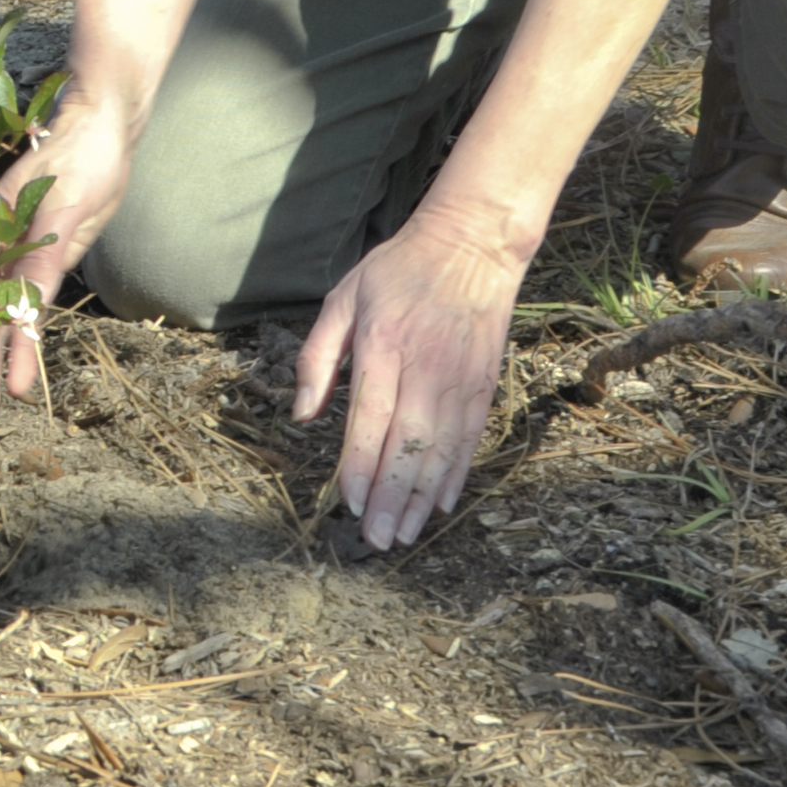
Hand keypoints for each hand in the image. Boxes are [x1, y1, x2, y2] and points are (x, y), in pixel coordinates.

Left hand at [0, 96, 133, 435]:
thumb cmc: (80, 168)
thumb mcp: (59, 225)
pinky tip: (17, 375)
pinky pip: (32, 288)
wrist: (97, 115)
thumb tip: (26, 294)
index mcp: (0, 249)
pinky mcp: (46, 224)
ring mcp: (19, 234)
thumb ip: (40, 256)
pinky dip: (23, 332)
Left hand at [291, 204, 530, 549]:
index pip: (371, 418)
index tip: (349, 502)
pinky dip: (455, 476)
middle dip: (391, 497)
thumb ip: (317, 356)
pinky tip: (440, 505)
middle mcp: (425, 367)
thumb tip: (302, 415)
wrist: (472, 246)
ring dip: (421, 498)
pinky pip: (469, 440)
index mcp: (383, 344)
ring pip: (441, 450)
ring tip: (403, 535)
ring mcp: (460, 379)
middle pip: (407, 445)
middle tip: (375, 540)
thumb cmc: (397, 271)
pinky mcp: (484, 385)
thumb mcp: (342, 297)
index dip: (360, 465)